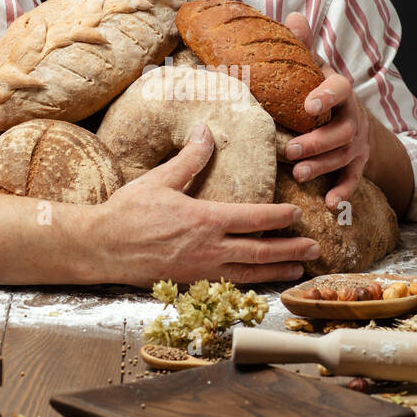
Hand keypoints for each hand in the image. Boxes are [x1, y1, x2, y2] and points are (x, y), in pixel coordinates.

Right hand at [88, 123, 320, 285]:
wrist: (101, 248)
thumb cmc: (127, 212)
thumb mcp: (160, 180)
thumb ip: (190, 159)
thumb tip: (207, 131)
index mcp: (205, 220)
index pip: (254, 219)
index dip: (280, 218)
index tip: (297, 214)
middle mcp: (209, 249)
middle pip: (260, 251)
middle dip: (290, 250)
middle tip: (315, 248)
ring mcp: (201, 271)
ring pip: (249, 273)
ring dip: (276, 271)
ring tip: (298, 269)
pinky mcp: (191, 284)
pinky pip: (228, 285)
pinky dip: (250, 284)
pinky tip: (260, 281)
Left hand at [281, 12, 371, 209]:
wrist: (350, 116)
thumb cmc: (320, 90)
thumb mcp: (313, 67)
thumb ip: (302, 46)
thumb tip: (292, 16)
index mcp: (340, 91)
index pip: (339, 89)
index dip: (326, 96)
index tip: (307, 104)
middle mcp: (353, 118)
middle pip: (341, 131)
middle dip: (317, 142)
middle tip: (290, 150)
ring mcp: (356, 143)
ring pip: (344, 156)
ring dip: (322, 166)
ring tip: (297, 174)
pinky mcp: (356, 164)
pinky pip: (352, 179)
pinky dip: (342, 191)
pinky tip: (329, 203)